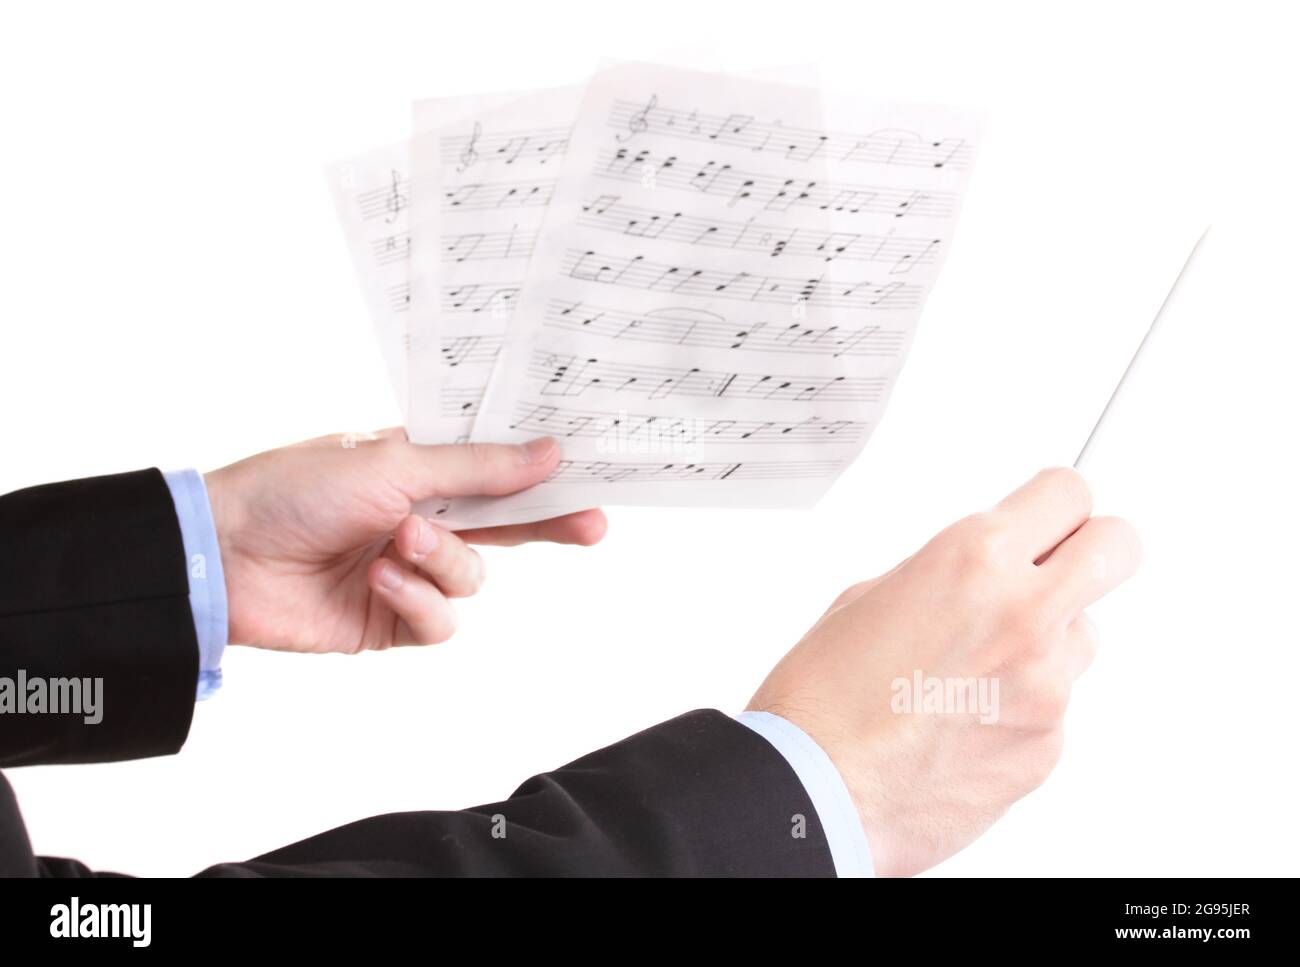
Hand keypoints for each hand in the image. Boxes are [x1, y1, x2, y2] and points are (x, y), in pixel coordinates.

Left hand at [203, 429, 604, 652]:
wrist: (226, 555)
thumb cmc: (298, 488)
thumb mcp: (395, 463)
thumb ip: (478, 468)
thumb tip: (549, 454)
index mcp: (421, 470)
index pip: (499, 472)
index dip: (545, 477)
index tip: (595, 477)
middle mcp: (421, 518)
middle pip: (505, 526)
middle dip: (545, 525)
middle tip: (591, 526)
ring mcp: (408, 571)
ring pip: (472, 577)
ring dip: (442, 561)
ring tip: (398, 542)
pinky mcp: (390, 620)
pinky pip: (439, 621)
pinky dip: (416, 600)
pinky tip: (378, 581)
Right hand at [748, 468, 1139, 876]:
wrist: (814, 792)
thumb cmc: (823, 700)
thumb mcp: (870, 596)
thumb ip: (946, 574)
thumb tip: (984, 574)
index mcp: (973, 560)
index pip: (1069, 493)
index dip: (1054, 506)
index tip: (1046, 519)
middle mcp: (1023, 615)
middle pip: (1118, 548)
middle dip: (1095, 550)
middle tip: (1057, 571)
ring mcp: (1047, 685)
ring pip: (1084, 636)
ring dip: (1046, 641)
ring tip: (973, 672)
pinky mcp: (1049, 746)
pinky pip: (1056, 707)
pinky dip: (1020, 708)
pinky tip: (961, 722)